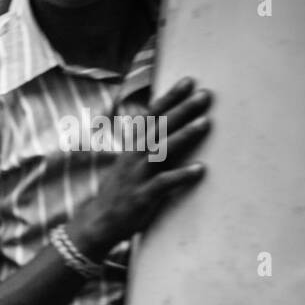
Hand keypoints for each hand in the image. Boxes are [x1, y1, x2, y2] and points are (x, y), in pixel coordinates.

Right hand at [68, 77, 211, 258]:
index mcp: (133, 148)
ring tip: (206, 122)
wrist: (98, 222)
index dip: (169, 98)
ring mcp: (137, 176)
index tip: (188, 81)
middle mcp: (134, 157)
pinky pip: (163, 184)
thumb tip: (168, 126)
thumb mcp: (130, 163)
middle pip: (159, 128)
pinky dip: (181, 176)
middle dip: (182, 110)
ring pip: (161, 151)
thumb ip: (148, 145)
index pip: (152, 116)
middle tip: (205, 95)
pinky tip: (200, 169)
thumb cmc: (120, 191)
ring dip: (184, 135)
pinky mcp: (142, 196)